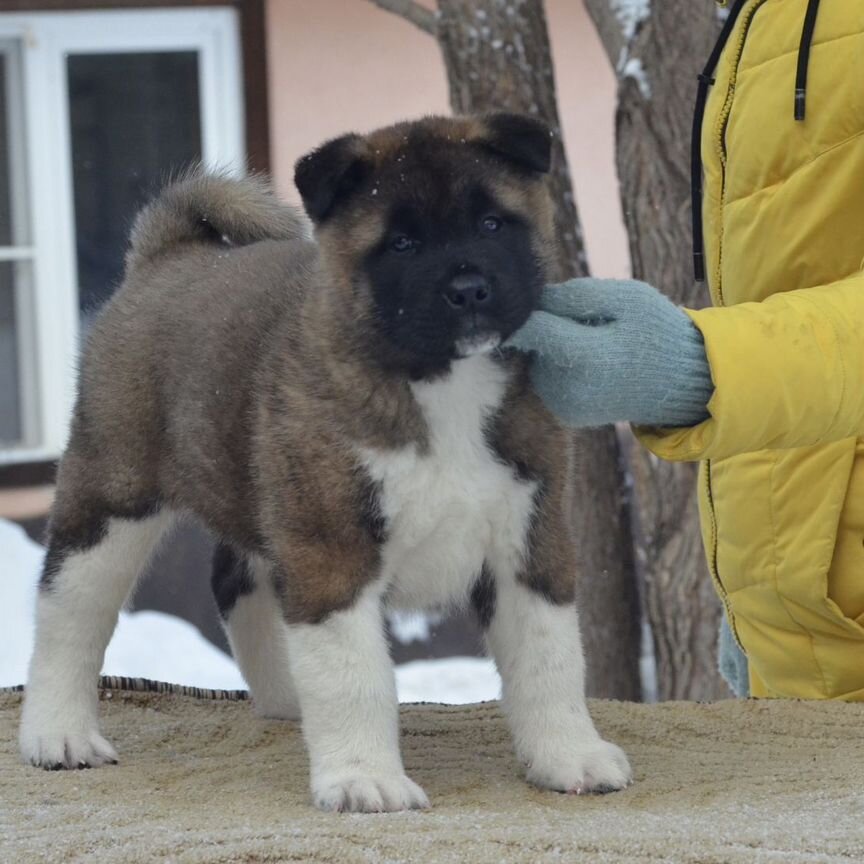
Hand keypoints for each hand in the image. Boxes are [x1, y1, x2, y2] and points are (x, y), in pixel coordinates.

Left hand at [507, 278, 712, 427]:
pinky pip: (547, 378)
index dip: (520, 311)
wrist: (680, 383)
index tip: (512, 300)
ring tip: (598, 346)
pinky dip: (562, 367)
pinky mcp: (564, 414)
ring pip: (538, 360)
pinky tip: (594, 366)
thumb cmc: (656, 332)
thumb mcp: (627, 298)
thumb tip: (534, 299)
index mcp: (586, 357)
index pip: (531, 330)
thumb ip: (577, 295)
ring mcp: (565, 406)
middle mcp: (570, 389)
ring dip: (556, 347)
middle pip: (535, 342)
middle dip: (552, 326)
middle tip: (594, 324)